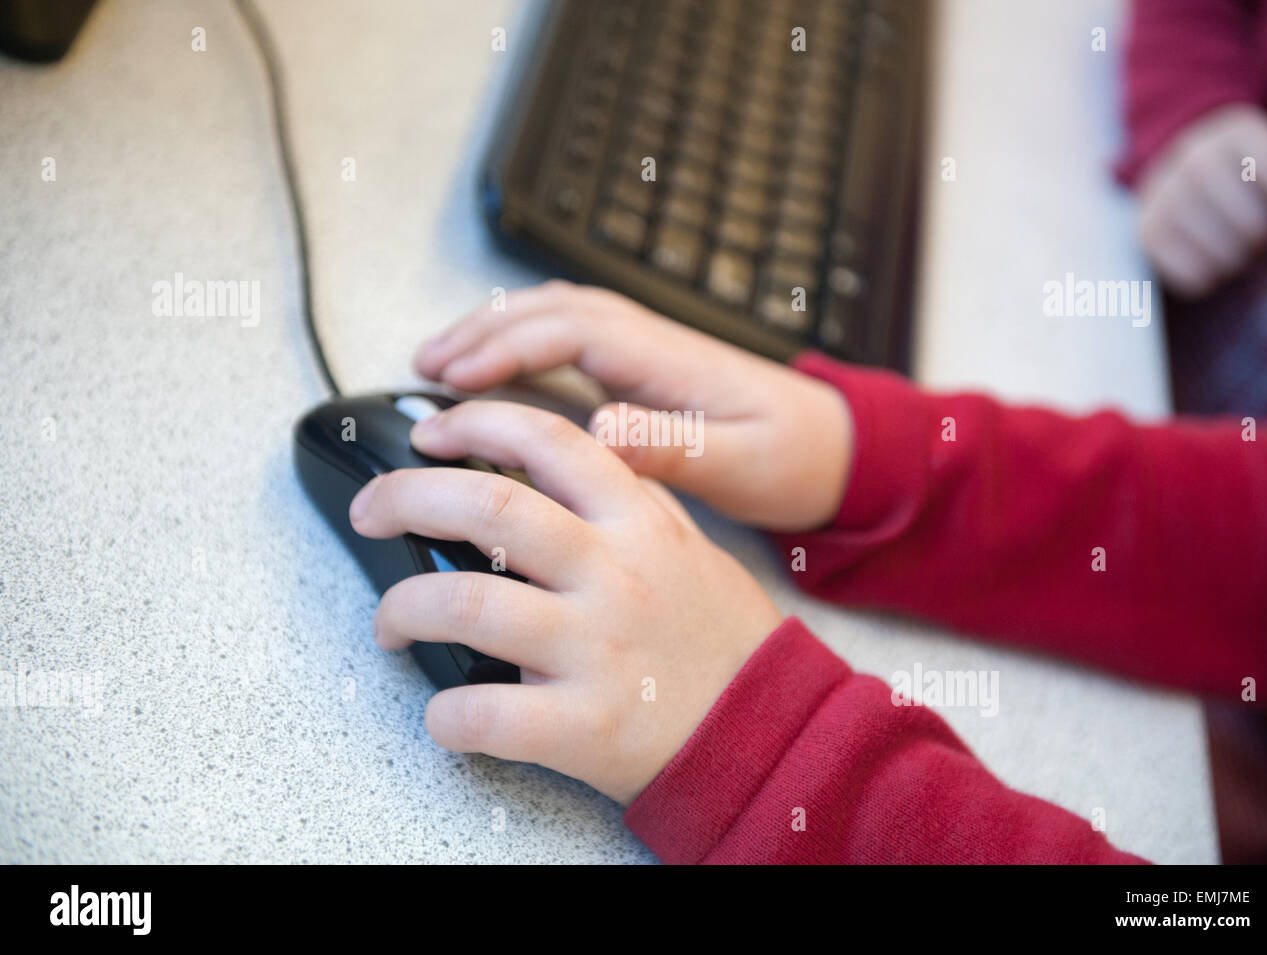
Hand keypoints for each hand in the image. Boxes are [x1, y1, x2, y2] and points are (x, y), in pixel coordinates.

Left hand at [348, 399, 783, 804]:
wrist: (772, 731)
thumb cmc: (722, 642)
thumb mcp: (686, 548)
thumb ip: (624, 506)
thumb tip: (541, 472)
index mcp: (639, 523)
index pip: (547, 440)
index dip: (474, 423)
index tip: (429, 432)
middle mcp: (615, 573)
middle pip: (487, 507)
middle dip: (405, 497)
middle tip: (372, 511)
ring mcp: (597, 647)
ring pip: (465, 602)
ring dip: (404, 607)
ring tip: (391, 620)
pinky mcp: (583, 724)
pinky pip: (483, 713)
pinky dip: (444, 713)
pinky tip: (443, 712)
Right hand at [414, 281, 853, 531]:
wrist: (840, 446)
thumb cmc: (794, 455)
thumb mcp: (740, 462)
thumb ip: (671, 446)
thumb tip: (597, 431)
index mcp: (668, 359)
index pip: (570, 331)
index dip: (504, 348)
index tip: (452, 376)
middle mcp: (652, 343)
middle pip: (551, 312)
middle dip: (482, 332)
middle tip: (424, 366)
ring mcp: (648, 351)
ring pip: (557, 318)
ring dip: (497, 331)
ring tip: (439, 361)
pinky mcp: (646, 369)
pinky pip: (573, 340)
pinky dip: (525, 345)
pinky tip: (499, 370)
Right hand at [1136, 104, 1266, 298]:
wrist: (1183, 185)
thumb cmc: (1250, 183)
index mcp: (1238, 132)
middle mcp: (1194, 156)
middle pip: (1254, 224)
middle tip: (1265, 237)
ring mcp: (1162, 194)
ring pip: (1225, 256)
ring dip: (1240, 262)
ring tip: (1238, 247)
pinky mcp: (1145, 231)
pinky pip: (1194, 276)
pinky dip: (1210, 278)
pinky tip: (1210, 258)